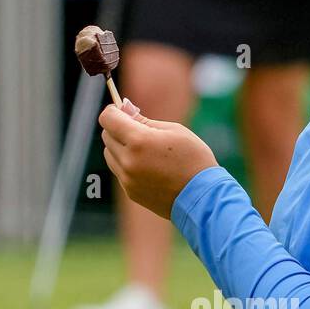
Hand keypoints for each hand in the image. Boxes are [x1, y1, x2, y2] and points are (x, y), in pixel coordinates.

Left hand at [100, 100, 217, 218]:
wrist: (203, 198)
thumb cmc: (193, 159)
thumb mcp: (174, 130)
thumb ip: (144, 120)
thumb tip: (124, 111)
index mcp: (138, 141)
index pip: (108, 119)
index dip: (114, 111)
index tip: (123, 110)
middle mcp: (128, 161)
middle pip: (106, 136)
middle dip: (118, 128)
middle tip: (138, 128)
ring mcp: (127, 179)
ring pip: (110, 154)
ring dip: (120, 147)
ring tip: (144, 149)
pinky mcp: (131, 192)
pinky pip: (119, 171)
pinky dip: (127, 164)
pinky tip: (149, 166)